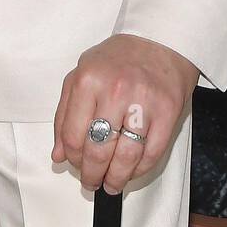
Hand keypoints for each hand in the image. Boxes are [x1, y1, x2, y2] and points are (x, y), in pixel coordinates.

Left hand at [52, 33, 198, 193]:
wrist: (157, 42)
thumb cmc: (116, 60)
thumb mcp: (81, 75)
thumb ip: (65, 114)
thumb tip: (58, 154)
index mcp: (88, 80)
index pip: (73, 135)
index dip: (73, 158)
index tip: (74, 166)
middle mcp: (115, 91)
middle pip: (98, 150)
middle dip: (92, 174)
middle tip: (91, 182)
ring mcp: (143, 102)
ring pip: (126, 157)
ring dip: (116, 179)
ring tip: (111, 185)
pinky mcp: (168, 112)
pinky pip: (152, 153)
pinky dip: (140, 170)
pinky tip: (131, 173)